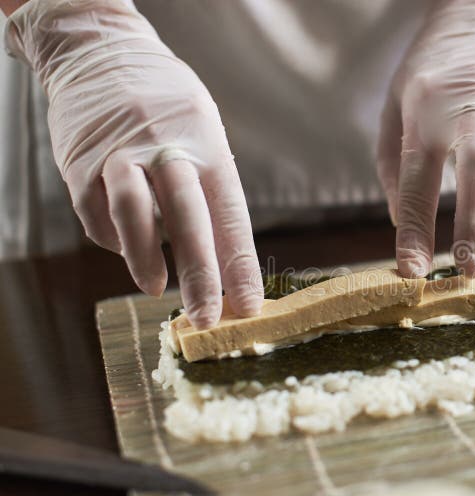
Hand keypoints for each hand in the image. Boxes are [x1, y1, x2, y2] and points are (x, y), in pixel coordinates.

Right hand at [5, 0, 261, 327]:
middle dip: (200, 274)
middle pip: (188, 218)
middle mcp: (167, 148)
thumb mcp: (202, 132)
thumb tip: (220, 264)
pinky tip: (125, 247)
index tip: (249, 306)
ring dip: (144, 259)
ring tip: (156, 289)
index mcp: (207, 144)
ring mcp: (120, 154)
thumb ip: (209, 192)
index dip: (240, 265)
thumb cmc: (165, 106)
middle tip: (206, 319)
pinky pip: (97, 213)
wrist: (99, 52)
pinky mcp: (80, 162)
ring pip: (134, 213)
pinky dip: (114, 239)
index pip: (230, 215)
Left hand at [378, 0, 474, 276]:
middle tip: (469, 270)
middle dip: (474, 227)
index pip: (417, 181)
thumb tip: (401, 220)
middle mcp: (472, 103)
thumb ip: (394, 164)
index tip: (412, 272)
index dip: (414, 231)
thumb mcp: (394, 107)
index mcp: (425, 109)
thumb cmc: (429, 71)